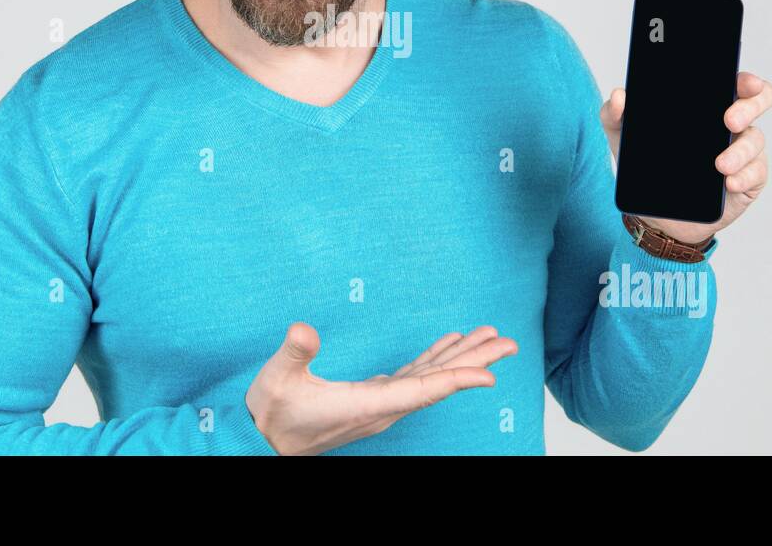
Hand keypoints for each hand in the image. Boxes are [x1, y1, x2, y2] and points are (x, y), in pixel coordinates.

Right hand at [245, 322, 517, 455]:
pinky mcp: (374, 398)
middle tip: (507, 342)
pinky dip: (436, 360)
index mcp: (368, 403)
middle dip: (474, 361)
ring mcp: (381, 404)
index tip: (489, 373)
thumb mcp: (278, 379)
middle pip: (438, 383)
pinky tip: (448, 345)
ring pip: (431, 379)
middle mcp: (383, 407)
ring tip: (488, 336)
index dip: (456, 379)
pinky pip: (416, 378)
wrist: (264, 441)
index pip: (422, 391)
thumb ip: (294, 353)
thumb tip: (303, 330)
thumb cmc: (272, 412)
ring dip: (460, 357)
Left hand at [600, 71, 771, 244]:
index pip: (736, 83)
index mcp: (707, 106)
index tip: (741, 82)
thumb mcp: (624, 138)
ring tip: (720, 165)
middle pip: (757, 103)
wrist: (653, 213)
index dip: (745, 79)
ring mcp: (742, 152)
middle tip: (728, 120)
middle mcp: (730, 125)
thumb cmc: (646, 166)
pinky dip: (744, 177)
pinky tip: (729, 183)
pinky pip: (755, 174)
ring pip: (755, 141)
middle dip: (749, 107)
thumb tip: (619, 96)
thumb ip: (614, 114)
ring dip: (740, 151)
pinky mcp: (746, 181)